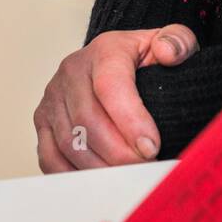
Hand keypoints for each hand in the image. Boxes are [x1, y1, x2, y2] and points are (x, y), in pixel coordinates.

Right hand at [34, 24, 198, 171]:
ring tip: (127, 177)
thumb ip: (178, 41)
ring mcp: (53, 97)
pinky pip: (50, 156)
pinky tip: (99, 180)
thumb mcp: (170, 40)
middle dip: (119, 153)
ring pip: (69, 143)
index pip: (110, 86)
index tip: (152, 147)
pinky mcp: (43, 121)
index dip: (130, 121)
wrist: (116, 57)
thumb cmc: (144, 56)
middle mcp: (72, 71)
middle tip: (144, 168)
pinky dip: (73, 174)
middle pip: (88, 121)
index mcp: (104, 50)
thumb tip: (169, 54)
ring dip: (99, 168)